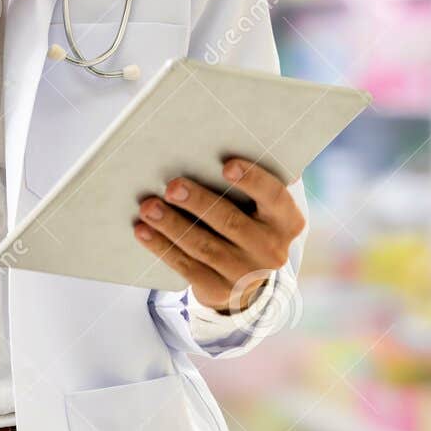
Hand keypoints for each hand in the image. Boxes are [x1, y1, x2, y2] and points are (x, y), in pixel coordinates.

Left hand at [134, 158, 304, 312]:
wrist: (247, 278)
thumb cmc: (249, 222)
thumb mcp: (261, 207)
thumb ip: (253, 182)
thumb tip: (227, 140)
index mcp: (287, 221)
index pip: (274, 196)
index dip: (252, 180)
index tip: (227, 165)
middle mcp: (272, 250)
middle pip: (231, 222)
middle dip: (199, 202)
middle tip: (172, 186)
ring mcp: (246, 274)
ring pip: (204, 246)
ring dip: (172, 224)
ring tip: (149, 206)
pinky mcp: (220, 290)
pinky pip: (186, 267)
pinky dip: (162, 246)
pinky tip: (143, 230)